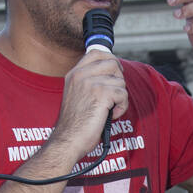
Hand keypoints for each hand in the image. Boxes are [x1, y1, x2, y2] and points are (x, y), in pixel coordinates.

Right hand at [49, 48, 128, 164]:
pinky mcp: (101, 94)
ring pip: (120, 81)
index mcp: (74, 74)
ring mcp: (90, 83)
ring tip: (109, 110)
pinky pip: (123, 94)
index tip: (114, 74)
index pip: (96, 52)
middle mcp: (81, 75)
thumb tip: (112, 75)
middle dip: (119, 80)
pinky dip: (122, 107)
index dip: (110, 60)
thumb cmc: (75, 125)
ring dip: (120, 98)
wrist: (68, 140)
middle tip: (113, 97)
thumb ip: (89, 82)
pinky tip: (111, 115)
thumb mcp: (77, 96)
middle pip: (113, 63)